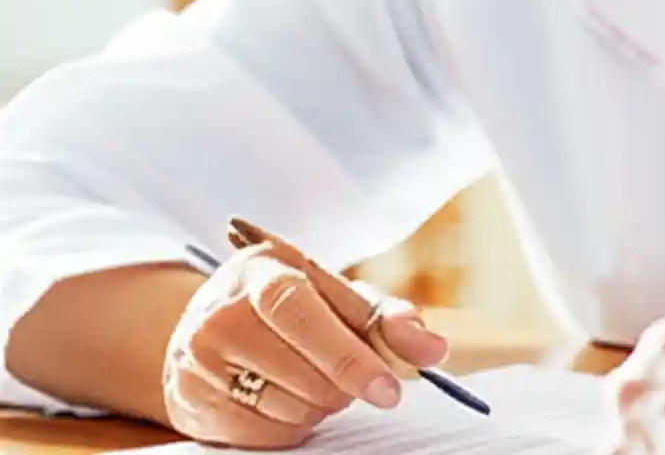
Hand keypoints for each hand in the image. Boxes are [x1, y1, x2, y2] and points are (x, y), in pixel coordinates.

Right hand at [162, 242, 448, 447]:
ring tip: (310, 378)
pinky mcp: (190, 401)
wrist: (212, 324)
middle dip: (344, 384)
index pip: (302, 313)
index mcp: (263, 270)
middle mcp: (219, 311)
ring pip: (290, 407)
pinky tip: (285, 398)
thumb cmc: (292, 308)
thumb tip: (433, 349)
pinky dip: (292, 424)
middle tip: (350, 373)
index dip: (349, 356)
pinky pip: (266, 434)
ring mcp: (197, 359)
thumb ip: (388, 319)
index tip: (389, 390)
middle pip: (304, 372)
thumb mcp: (338, 298)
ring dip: (321, 404)